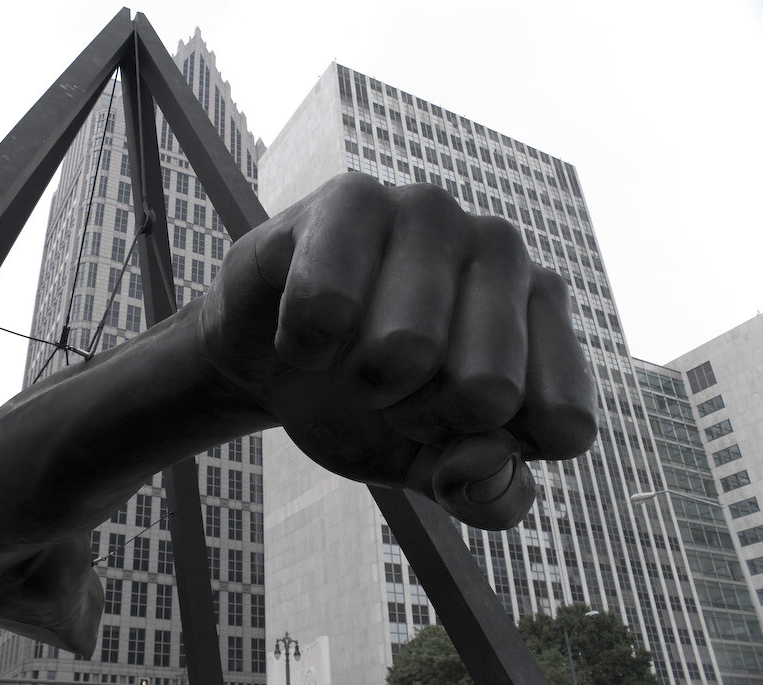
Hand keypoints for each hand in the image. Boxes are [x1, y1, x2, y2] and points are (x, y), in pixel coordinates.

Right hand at [200, 174, 595, 528]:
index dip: (488, 451)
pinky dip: (300, 345)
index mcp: (544, 316)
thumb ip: (483, 494)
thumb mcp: (428, 467)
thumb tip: (485, 463)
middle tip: (387, 387)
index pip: (563, 424)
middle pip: (487, 391)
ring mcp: (430, 213)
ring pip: (407, 348)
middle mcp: (504, 251)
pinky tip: (299, 324)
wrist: (266, 355)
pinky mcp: (351, 197)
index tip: (448, 426)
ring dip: (358, 380)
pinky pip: (327, 306)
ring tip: (344, 351)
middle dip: (417, 416)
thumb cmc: (363, 403)